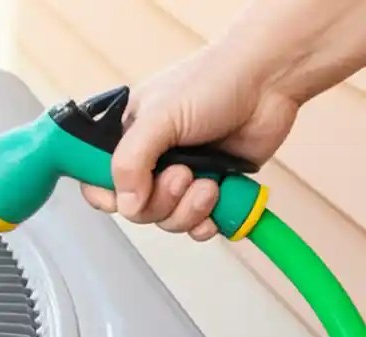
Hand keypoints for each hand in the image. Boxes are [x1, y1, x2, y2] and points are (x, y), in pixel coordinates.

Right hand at [80, 46, 299, 239]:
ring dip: (187, 209)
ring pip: (167, 220)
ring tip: (209, 183)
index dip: (107, 196)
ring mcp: (181, 176)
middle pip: (135, 209)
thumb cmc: (213, 82)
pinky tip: (218, 201)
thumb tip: (125, 205)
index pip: (96, 180)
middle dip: (160, 201)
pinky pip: (197, 225)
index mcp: (126, 138)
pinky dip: (206, 222)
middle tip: (181, 175)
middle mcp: (150, 160)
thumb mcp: (159, 117)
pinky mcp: (212, 189)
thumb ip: (130, 162)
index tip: (125, 196)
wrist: (270, 80)